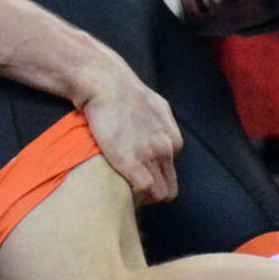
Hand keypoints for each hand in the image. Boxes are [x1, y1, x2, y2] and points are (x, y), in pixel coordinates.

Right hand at [80, 61, 180, 204]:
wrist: (105, 82)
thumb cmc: (122, 90)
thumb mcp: (154, 106)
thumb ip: (160, 125)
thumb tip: (155, 135)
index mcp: (173, 139)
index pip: (170, 173)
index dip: (153, 178)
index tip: (136, 178)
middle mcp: (167, 149)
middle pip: (168, 189)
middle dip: (152, 193)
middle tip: (129, 191)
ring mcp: (151, 156)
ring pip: (159, 194)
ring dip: (142, 197)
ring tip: (122, 192)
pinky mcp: (133, 163)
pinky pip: (143, 191)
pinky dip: (132, 194)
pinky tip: (118, 189)